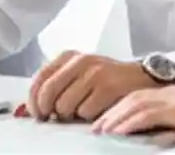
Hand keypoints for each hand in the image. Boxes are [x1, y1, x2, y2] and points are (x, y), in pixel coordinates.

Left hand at [24, 51, 160, 122]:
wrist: (141, 77)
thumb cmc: (106, 79)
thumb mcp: (79, 73)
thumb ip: (57, 84)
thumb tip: (33, 107)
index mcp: (69, 56)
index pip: (40, 78)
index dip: (34, 100)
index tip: (36, 113)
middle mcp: (81, 61)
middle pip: (49, 93)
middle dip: (48, 110)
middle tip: (54, 118)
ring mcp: (95, 73)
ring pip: (65, 106)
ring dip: (71, 114)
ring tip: (82, 110)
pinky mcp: (108, 87)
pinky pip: (85, 112)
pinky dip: (88, 116)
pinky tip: (96, 110)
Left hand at [92, 85, 174, 136]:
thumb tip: (167, 132)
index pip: (139, 97)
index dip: (119, 108)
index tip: (105, 121)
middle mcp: (172, 93)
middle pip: (131, 98)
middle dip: (110, 112)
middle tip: (94, 127)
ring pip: (134, 104)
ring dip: (114, 118)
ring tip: (99, 131)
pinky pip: (148, 114)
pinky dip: (129, 122)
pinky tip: (117, 131)